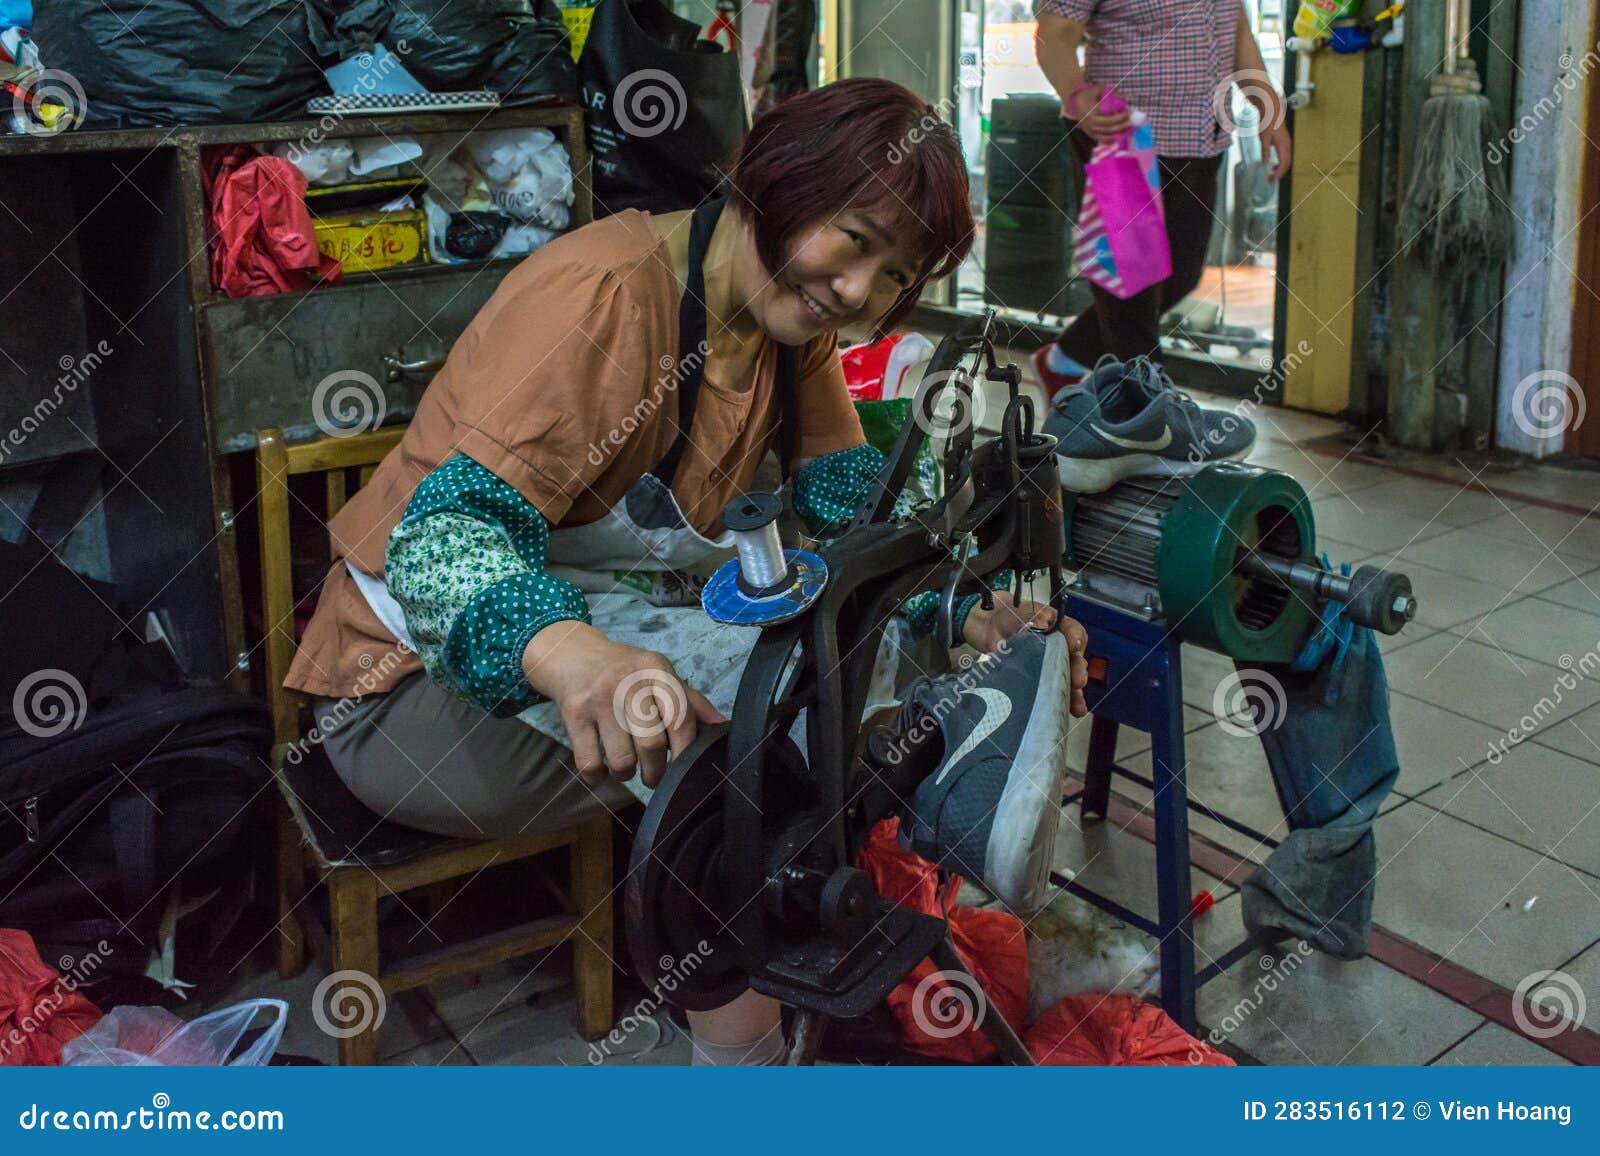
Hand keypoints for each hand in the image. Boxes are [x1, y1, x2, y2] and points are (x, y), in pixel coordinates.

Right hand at [522, 621, 724, 788]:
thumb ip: (691, 700)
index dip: (685, 750)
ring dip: (626, 774)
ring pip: (621, 760)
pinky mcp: (573, 715)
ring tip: (627, 767)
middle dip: (656, 771)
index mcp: (656, 669)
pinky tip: (602, 768)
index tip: (683, 766)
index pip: (681, 718)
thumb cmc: (624, 670)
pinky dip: (598, 776)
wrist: (572, 653)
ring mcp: (598, 699)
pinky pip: (590, 764)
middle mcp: (628, 681)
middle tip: (654, 774)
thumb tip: (723, 726)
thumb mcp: (659, 673)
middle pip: (652, 745)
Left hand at [961, 598, 1089, 716]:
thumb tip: (1040, 626)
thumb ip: (1037, 620)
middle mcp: (1060, 648)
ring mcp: (1050, 665)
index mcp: (1061, 628)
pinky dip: (1059, 702)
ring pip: (1066, 681)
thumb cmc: (1013, 615)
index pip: (1075, 633)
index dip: (1077, 640)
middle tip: (1078, 680)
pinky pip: (1051, 692)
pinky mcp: (1038, 680)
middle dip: (1078, 672)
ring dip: (1074, 694)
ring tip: (1078, 705)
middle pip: (1074, 661)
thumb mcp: (1028, 612)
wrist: (990, 626)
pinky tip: (1067, 711)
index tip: (1074, 647)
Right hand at [1064, 84, 1130, 144]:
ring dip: (1118, 132)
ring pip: (1106, 135)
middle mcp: (1089, 122)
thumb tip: (1124, 99)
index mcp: (1091, 111)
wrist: (1076, 102)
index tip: (1128, 112)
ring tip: (1128, 128)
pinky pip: (1102, 139)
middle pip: (1108, 126)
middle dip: (1121, 124)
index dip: (1120, 116)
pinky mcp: (1090, 134)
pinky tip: (1119, 136)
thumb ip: (1112, 92)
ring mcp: (1089, 129)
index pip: (1108, 116)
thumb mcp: (1100, 88)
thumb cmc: (1089, 94)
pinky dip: (1111, 139)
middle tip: (1131, 121)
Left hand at [1253, 104, 1291, 182]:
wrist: (1272, 110)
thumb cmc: (1268, 122)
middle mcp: (1287, 145)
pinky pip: (1285, 154)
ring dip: (1280, 168)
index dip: (1278, 174)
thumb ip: (1265, 152)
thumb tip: (1265, 164)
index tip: (1272, 180)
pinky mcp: (1284, 141)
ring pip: (1286, 159)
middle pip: (1286, 164)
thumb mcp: (1263, 139)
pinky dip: (1280, 161)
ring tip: (1271, 173)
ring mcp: (1286, 142)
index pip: (1283, 164)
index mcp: (1284, 145)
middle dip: (1279, 173)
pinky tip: (1273, 163)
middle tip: (1271, 180)